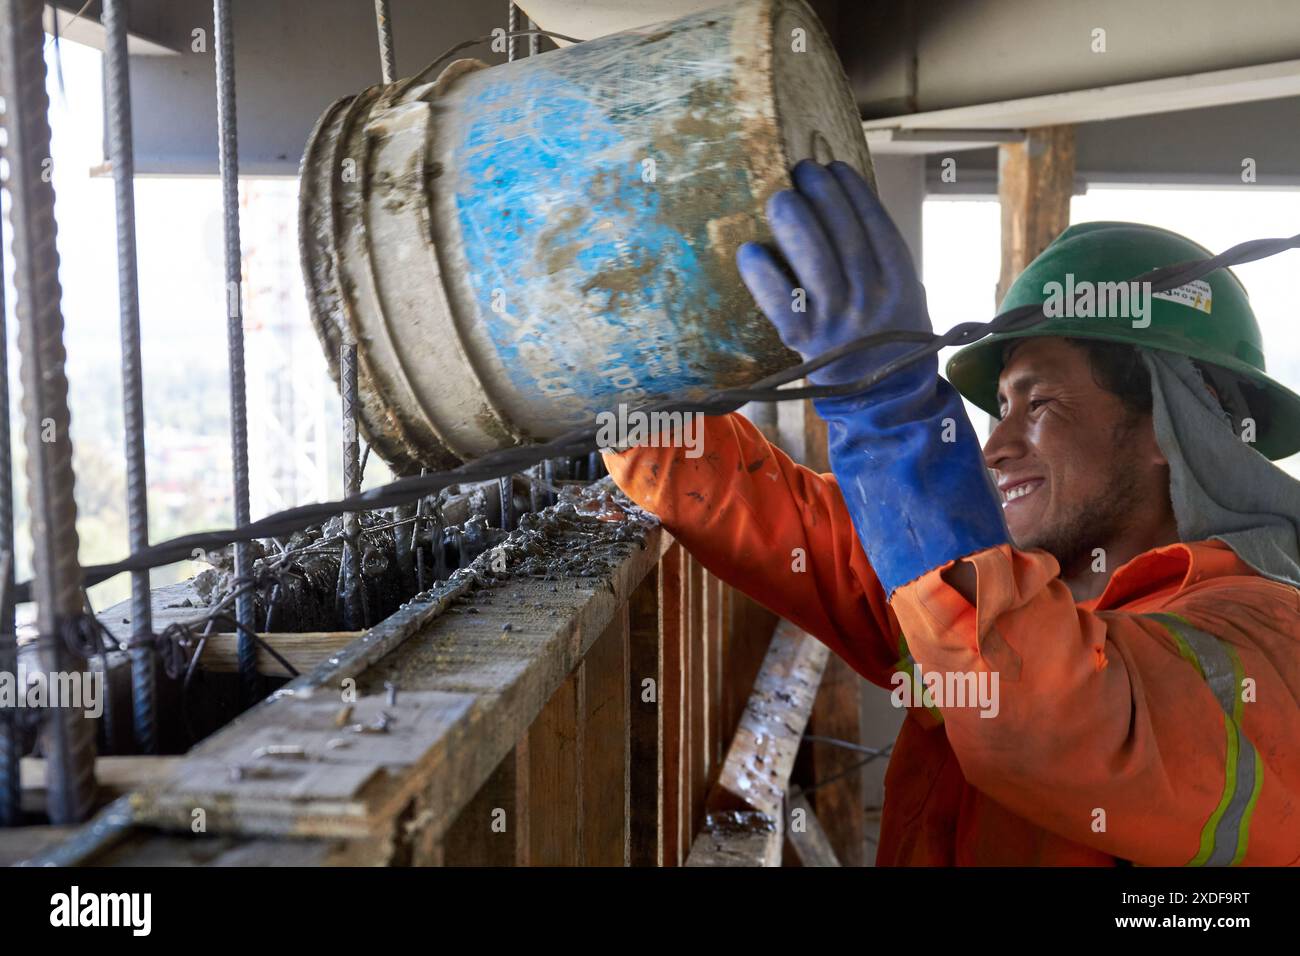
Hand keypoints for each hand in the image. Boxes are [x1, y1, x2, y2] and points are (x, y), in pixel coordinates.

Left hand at [737, 160, 930, 385]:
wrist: (884, 397)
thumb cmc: (889, 335)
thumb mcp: (907, 294)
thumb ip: (884, 257)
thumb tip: (846, 203)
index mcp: (901, 284)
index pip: (877, 226)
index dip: (854, 192)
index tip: (835, 166)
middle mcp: (871, 301)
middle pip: (845, 237)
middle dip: (823, 195)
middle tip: (802, 170)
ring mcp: (838, 322)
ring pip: (815, 262)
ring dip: (796, 222)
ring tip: (781, 196)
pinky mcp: (806, 342)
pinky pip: (780, 304)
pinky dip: (763, 277)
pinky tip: (750, 251)